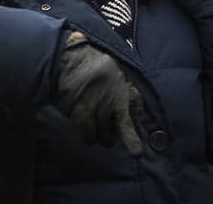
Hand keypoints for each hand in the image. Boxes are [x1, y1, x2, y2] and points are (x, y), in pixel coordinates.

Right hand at [55, 32, 141, 154]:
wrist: (74, 60)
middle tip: (107, 127)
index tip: (136, 152)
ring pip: (94, 138)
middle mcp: (104, 108)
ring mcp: (89, 112)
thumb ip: (130, 96)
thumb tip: (138, 112)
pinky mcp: (75, 114)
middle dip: (110, 136)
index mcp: (118, 98)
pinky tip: (84, 122)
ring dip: (95, 134)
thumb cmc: (99, 67)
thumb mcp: (120, 78)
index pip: (125, 123)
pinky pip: (82, 133)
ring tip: (94, 124)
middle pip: (109, 138)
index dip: (131, 139)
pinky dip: (84, 131)